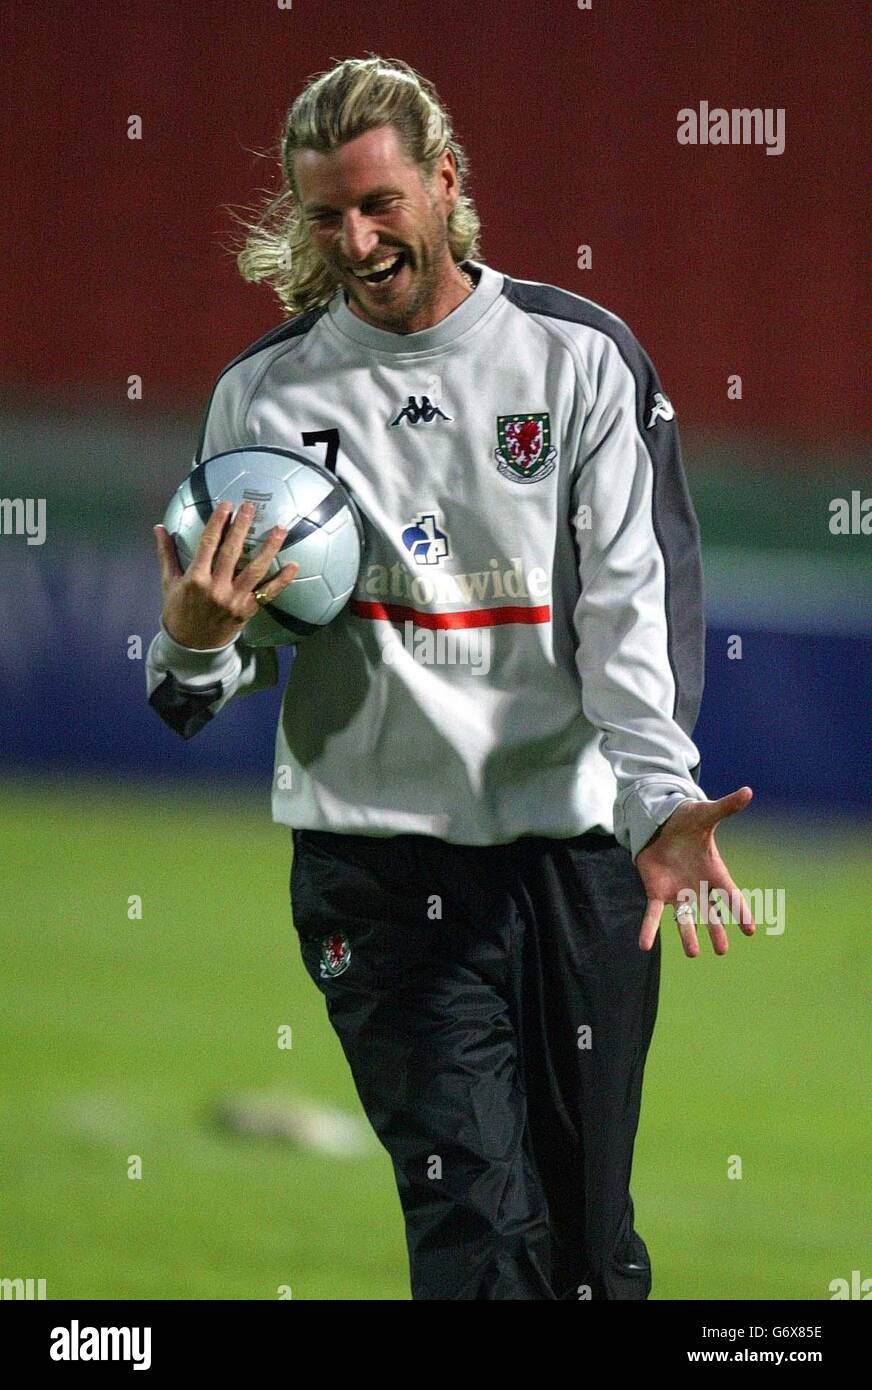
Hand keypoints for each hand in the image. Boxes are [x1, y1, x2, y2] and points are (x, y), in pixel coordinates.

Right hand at [154, 499, 298, 648]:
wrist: (191, 646)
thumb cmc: (178, 611)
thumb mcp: (169, 583)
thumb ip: (166, 554)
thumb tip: (159, 528)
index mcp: (196, 579)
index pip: (208, 544)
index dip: (218, 522)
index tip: (227, 505)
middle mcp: (216, 588)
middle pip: (232, 552)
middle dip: (242, 527)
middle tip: (250, 506)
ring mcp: (234, 600)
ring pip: (255, 569)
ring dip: (269, 548)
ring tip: (280, 528)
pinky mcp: (247, 610)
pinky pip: (267, 593)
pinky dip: (282, 580)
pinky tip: (294, 565)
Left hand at [635, 787, 755, 956]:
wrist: (662, 824)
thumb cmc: (688, 821)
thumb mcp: (705, 814)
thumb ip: (726, 807)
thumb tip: (748, 790)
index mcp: (714, 872)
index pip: (731, 895)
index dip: (740, 910)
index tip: (750, 930)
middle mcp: (698, 887)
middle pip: (710, 914)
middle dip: (717, 931)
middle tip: (722, 950)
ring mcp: (678, 893)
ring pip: (685, 919)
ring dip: (688, 936)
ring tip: (694, 954)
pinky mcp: (657, 893)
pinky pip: (653, 915)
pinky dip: (649, 929)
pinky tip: (644, 945)